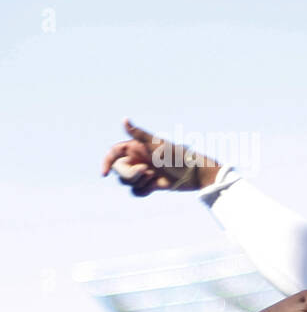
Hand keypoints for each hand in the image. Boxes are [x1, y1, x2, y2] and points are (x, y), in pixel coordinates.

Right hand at [100, 118, 222, 196]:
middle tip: (147, 171)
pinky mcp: (150, 184)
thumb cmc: (179, 156)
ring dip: (139, 183)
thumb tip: (124, 119)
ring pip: (127, 183)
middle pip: (119, 171)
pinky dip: (144, 190)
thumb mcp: (157, 145)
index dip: (106, 163)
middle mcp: (137, 159)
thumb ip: (139, 134)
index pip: (113, 154)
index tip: (105, 174)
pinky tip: (156, 185)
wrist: (195, 174)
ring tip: (154, 177)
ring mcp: (143, 172)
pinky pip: (137, 192)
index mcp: (136, 148)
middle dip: (131, 174)